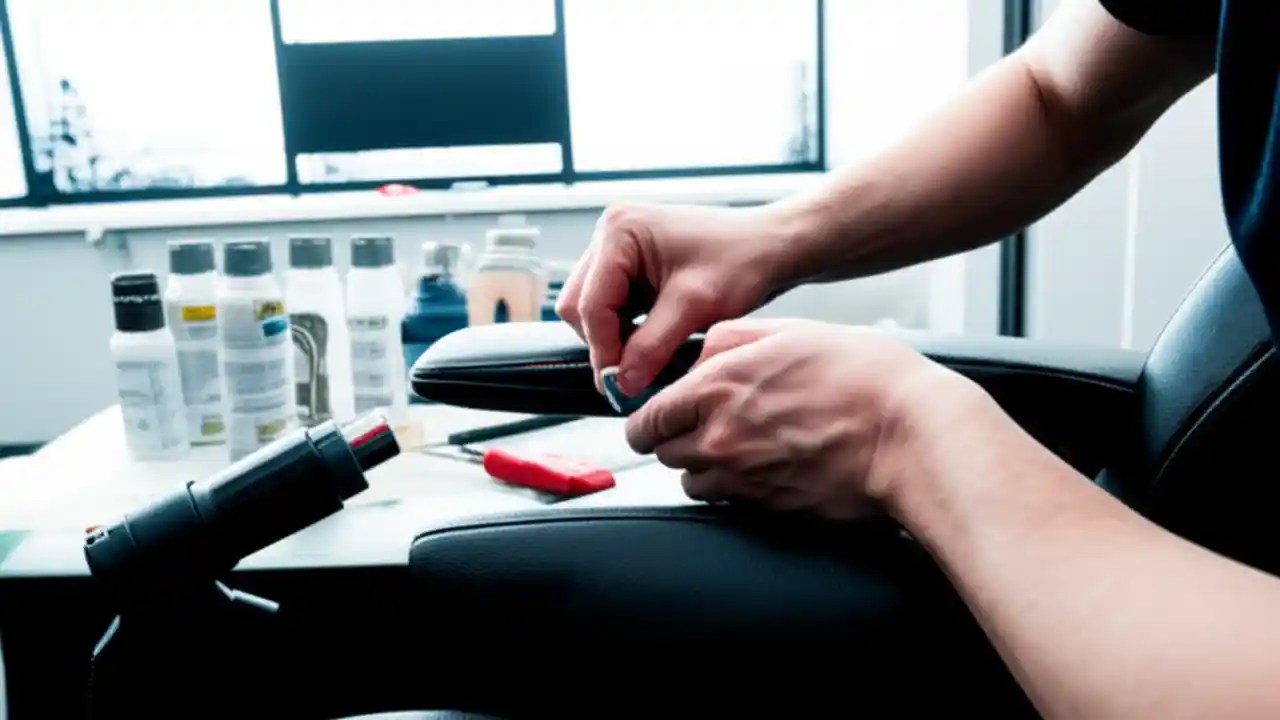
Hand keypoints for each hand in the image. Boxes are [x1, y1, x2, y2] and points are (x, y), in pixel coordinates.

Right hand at [556, 202, 801, 395]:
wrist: (771, 247)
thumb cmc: (742, 260)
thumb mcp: (696, 306)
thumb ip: (652, 346)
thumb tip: (621, 384)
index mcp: (619, 231)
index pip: (591, 305)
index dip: (603, 350)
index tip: (621, 386)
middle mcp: (610, 233)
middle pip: (581, 306)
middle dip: (605, 344)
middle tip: (633, 377)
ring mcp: (617, 248)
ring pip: (591, 309)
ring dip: (614, 339)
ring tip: (648, 360)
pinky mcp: (629, 265)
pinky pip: (611, 306)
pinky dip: (626, 331)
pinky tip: (652, 344)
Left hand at [624, 318, 981, 519]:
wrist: (913, 436)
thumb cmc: (865, 378)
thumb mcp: (793, 332)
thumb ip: (731, 340)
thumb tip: (699, 354)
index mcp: (717, 388)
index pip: (646, 420)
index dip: (648, 419)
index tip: (657, 418)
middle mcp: (720, 439)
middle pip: (663, 455)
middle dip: (677, 440)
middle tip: (706, 425)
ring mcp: (744, 479)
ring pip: (694, 484)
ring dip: (706, 469)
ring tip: (743, 446)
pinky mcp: (770, 509)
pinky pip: (731, 504)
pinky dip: (738, 490)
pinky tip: (769, 467)